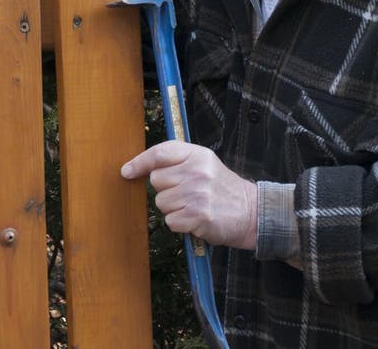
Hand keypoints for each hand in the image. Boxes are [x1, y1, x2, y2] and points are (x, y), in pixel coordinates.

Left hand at [121, 140, 256, 249]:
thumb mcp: (204, 163)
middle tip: (186, 192)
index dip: (140, 162)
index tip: (126, 171)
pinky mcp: (198, 216)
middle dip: (166, 189)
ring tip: (193, 205)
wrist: (250, 211)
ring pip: (161, 203)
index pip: (160, 153)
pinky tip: (195, 218)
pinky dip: (180, 224)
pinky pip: (171, 221)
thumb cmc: (221, 188)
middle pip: (156, 180)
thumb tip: (142, 167)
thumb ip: (178, 160)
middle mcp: (196, 171)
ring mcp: (197, 193)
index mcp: (197, 154)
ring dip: (173, 209)